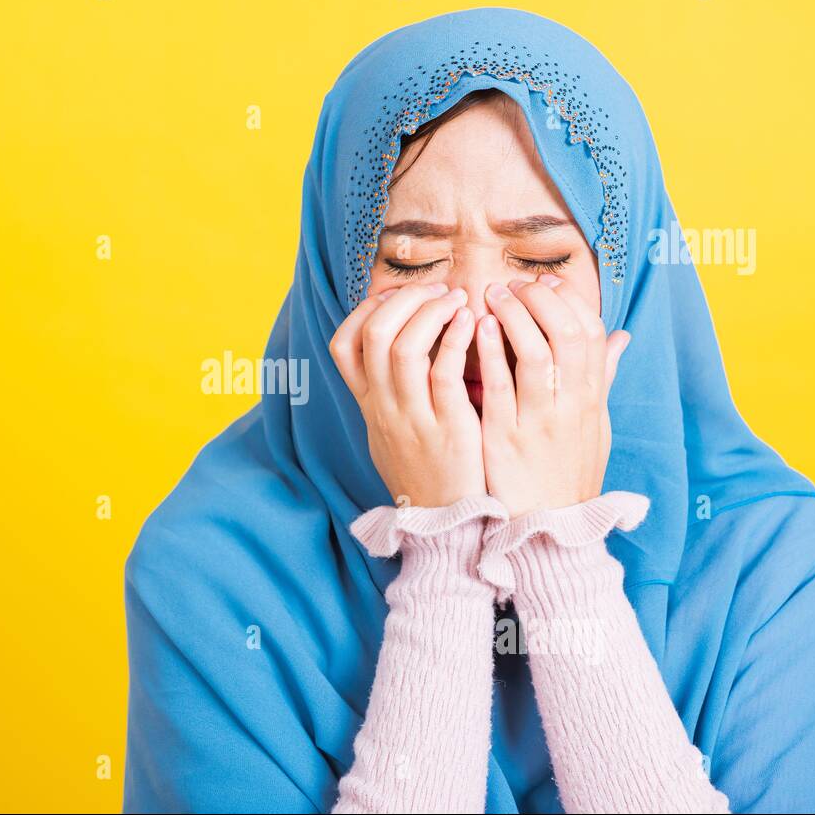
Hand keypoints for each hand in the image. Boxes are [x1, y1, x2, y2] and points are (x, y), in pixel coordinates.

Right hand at [330, 282, 484, 507]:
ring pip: (403, 347)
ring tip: (457, 299)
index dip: (365, 311)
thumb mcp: (391, 434)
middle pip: (373, 335)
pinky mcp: (448, 428)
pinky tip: (471, 322)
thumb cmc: (426, 473)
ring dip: (431, 311)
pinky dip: (455, 338)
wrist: (445, 525)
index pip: (343, 346)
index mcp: (369, 406)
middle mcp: (384, 408)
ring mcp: (413, 418)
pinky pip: (443, 372)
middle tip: (438, 289)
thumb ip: (389, 395)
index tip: (397, 297)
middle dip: (404, 300)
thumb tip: (391, 353)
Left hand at [476, 273, 629, 518]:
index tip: (545, 281)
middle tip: (513, 284)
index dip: (568, 299)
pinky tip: (479, 327)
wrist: (547, 528)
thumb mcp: (595, 426)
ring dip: (514, 315)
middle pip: (566, 333)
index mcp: (591, 398)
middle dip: (540, 298)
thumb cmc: (568, 473)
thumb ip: (602, 378)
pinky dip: (492, 352)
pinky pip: (501, 386)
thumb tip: (621, 337)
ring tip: (493, 296)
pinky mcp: (506, 438)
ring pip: (536, 353)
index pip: (591, 332)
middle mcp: (571, 405)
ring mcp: (539, 421)